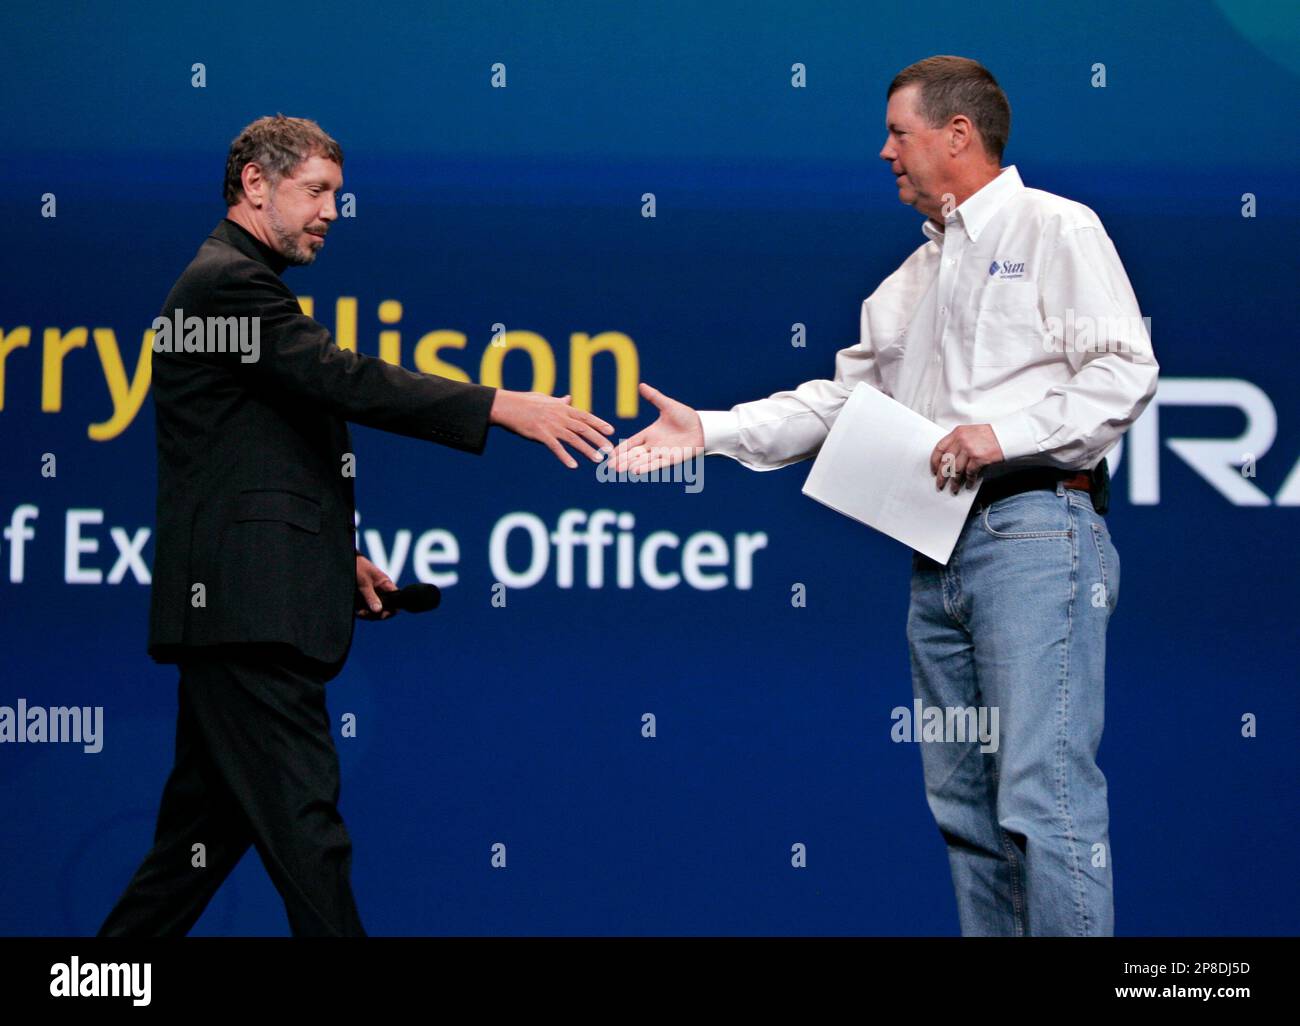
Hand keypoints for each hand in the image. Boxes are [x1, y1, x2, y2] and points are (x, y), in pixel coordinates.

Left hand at [355, 554, 397, 618]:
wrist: (343, 563)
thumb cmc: (358, 568)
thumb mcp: (364, 583)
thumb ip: (371, 596)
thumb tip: (378, 611)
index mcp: (385, 585)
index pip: (396, 600)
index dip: (392, 609)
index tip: (382, 614)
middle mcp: (381, 592)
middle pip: (385, 609)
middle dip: (376, 614)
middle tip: (365, 614)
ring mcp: (372, 596)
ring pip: (374, 611)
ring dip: (368, 614)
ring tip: (360, 613)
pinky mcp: (362, 600)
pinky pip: (365, 609)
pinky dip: (361, 612)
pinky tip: (357, 611)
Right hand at [490, 389, 614, 468]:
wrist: (507, 406)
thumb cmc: (525, 402)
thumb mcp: (545, 399)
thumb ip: (559, 402)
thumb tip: (568, 398)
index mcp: (562, 408)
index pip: (585, 415)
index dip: (599, 423)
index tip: (611, 431)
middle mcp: (560, 416)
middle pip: (583, 428)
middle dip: (598, 439)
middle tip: (609, 449)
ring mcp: (551, 425)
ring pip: (573, 439)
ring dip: (586, 450)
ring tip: (597, 459)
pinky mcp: (540, 434)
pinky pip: (556, 447)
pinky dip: (565, 456)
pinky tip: (573, 465)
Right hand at [605, 383, 703, 473]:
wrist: (703, 427)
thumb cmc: (686, 416)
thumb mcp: (668, 406)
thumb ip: (654, 397)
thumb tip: (641, 385)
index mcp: (650, 433)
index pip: (631, 442)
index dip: (621, 449)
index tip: (610, 454)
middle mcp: (653, 445)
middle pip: (633, 454)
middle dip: (622, 460)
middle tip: (609, 466)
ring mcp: (661, 453)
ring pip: (642, 461)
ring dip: (630, 465)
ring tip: (619, 469)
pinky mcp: (671, 459)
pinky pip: (656, 464)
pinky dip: (645, 467)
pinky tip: (635, 471)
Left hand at [930, 424, 1003, 494]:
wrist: (1008, 435)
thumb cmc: (991, 435)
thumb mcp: (971, 433)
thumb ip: (959, 442)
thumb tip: (950, 460)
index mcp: (957, 433)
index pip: (939, 448)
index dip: (934, 462)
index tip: (934, 470)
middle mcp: (961, 440)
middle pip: (946, 462)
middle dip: (941, 476)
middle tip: (940, 484)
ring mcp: (970, 449)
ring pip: (956, 470)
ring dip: (954, 482)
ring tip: (954, 488)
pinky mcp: (979, 458)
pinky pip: (969, 473)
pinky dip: (968, 481)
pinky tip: (968, 485)